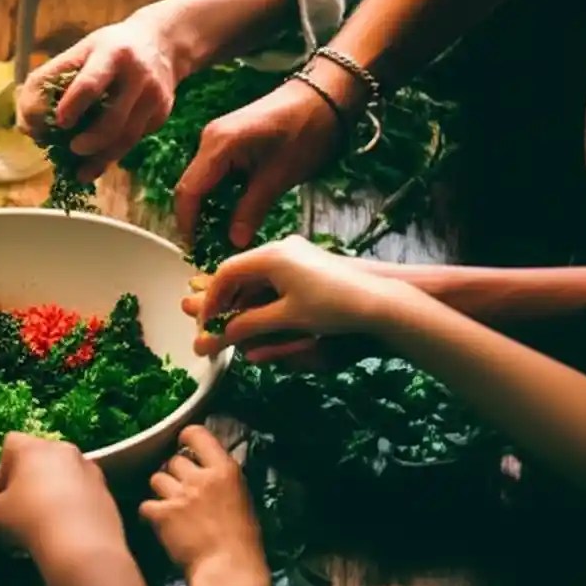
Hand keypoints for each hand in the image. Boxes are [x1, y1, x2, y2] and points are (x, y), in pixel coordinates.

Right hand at [0, 433, 123, 557]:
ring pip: (66, 476)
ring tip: (48, 526)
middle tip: (24, 512)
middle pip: (41, 458)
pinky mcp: (108, 492)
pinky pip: (84, 494)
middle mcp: (64, 450)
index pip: (11, 445)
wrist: (80, 546)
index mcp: (33, 448)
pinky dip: (75, 508)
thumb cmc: (28, 521)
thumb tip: (8, 506)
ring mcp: (90, 470)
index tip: (3, 498)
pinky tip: (69, 533)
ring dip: (55, 494)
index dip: (3, 471)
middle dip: (31, 482)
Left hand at [18, 14, 182, 181]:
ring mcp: (154, 97)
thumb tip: (27, 126)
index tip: (59, 123)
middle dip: (90, 141)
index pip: (90, 83)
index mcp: (111, 53)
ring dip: (102, 158)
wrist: (162, 43)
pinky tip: (99, 159)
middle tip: (72, 149)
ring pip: (127, 138)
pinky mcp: (162, 113)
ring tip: (81, 169)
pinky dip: (115, 153)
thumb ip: (47, 82)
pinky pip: (136, 140)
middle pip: (113, 120)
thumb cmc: (108, 49)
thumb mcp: (80, 51)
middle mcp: (137, 75)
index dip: (72, 106)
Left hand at [140, 426, 267, 582]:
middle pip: (174, 460)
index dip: (187, 437)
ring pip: (157, 479)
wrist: (228, 568)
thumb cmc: (242, 540)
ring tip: (171, 507)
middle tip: (183, 491)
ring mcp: (179, 495)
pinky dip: (150, 514)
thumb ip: (221, 480)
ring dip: (162, 491)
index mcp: (225, 470)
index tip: (184, 444)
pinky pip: (146, 505)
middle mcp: (200, 478)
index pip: (198, 434)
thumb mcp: (241, 498)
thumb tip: (207, 472)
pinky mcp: (161, 515)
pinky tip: (160, 523)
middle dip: (176, 474)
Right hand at [174, 76, 344, 248]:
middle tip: (207, 248)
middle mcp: (209, 139)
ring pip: (200, 182)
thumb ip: (252, 209)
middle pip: (190, 187)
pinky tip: (230, 214)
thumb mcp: (280, 176)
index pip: (189, 191)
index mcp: (218, 145)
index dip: (187, 224)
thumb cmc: (305, 132)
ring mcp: (216, 138)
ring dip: (206, 209)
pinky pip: (213, 174)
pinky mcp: (226, 141)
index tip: (195, 250)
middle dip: (194, 219)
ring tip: (218, 236)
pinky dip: (217, 196)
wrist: (323, 97)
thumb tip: (234, 242)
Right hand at [184, 235, 418, 360]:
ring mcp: (294, 253)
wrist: (380, 300)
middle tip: (214, 327)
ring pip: (255, 277)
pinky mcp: (306, 263)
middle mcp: (280, 248)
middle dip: (224, 302)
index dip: (211, 300)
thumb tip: (216, 338)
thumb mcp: (286, 318)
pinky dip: (260, 297)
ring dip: (242, 302)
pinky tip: (257, 316)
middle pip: (239, 273)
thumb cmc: (333, 306)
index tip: (205, 324)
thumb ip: (247, 325)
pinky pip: (272, 278)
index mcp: (271, 255)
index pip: (226, 273)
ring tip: (233, 326)